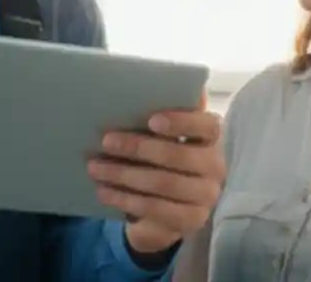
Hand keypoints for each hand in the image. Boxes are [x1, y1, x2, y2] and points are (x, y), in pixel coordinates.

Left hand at [88, 94, 225, 254]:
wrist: (169, 208)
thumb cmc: (163, 160)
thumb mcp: (164, 138)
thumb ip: (159, 118)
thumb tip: (133, 89)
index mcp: (212, 138)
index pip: (207, 126)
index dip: (181, 122)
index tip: (151, 120)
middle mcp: (215, 167)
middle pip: (178, 156)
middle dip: (138, 147)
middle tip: (106, 141)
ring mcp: (205, 198)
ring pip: (162, 184)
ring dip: (123, 174)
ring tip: (95, 167)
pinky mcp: (190, 221)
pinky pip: (154, 209)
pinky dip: (124, 199)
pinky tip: (103, 191)